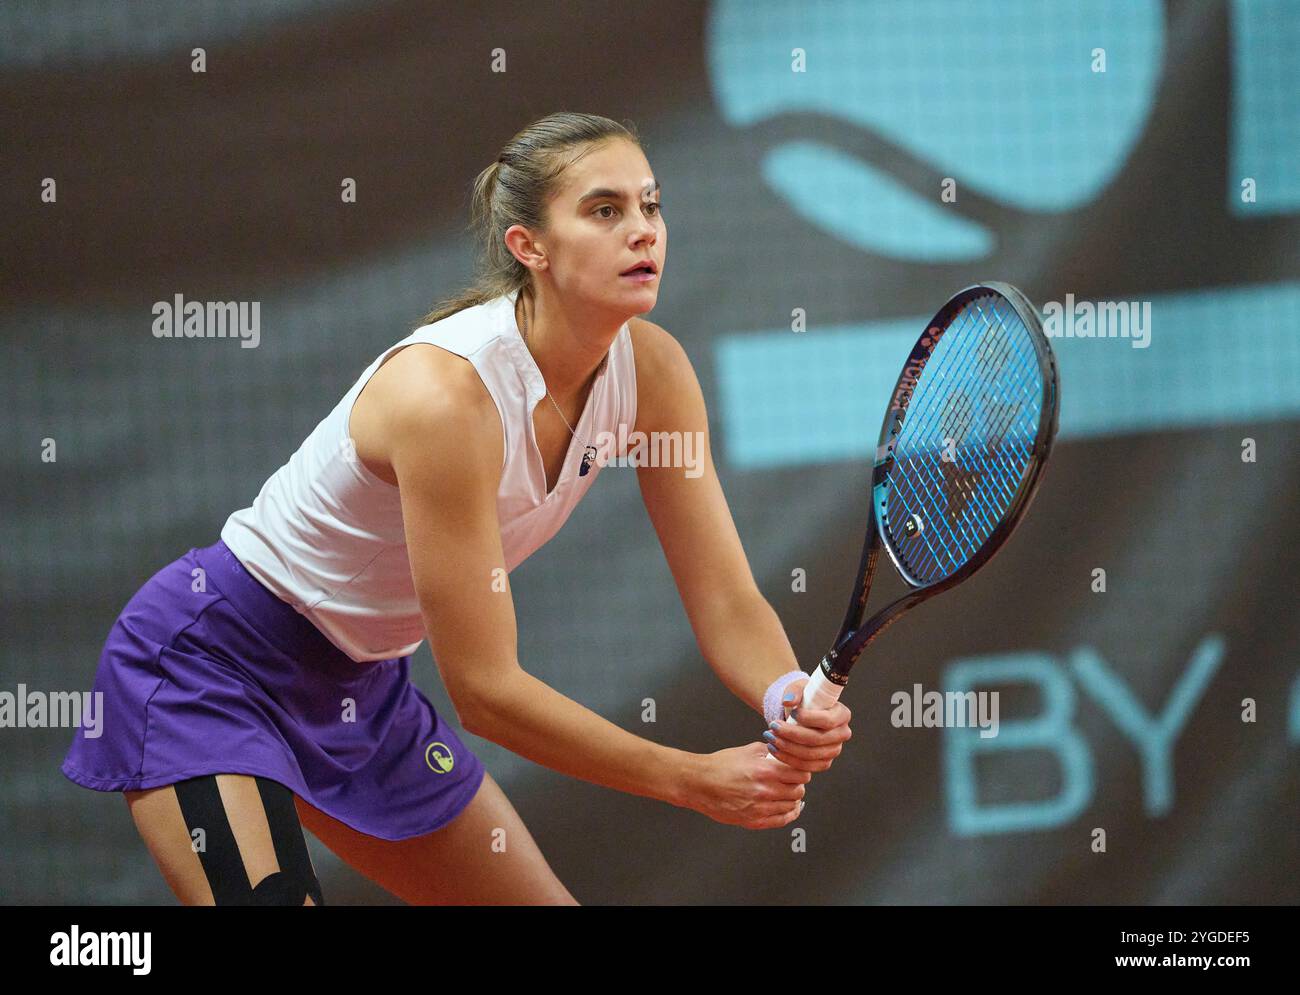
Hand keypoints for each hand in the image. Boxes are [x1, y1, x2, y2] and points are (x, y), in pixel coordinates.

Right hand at [689, 743, 810, 828]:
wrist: (698, 783)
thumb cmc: (719, 766)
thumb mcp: (747, 750)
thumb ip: (769, 751)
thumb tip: (783, 752)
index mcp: (765, 771)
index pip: (800, 774)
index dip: (802, 770)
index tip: (799, 769)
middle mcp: (764, 791)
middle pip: (798, 791)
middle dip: (798, 784)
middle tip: (793, 780)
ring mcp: (759, 809)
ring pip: (791, 806)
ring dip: (792, 799)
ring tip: (787, 792)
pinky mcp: (753, 821)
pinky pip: (781, 821)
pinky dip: (788, 814)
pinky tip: (788, 808)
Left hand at [764, 678, 851, 771]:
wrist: (800, 713)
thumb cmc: (803, 698)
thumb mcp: (799, 688)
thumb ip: (793, 691)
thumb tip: (787, 700)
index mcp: (842, 714)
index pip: (828, 720)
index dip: (809, 718)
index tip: (793, 712)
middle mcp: (842, 734)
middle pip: (818, 739)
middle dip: (792, 734)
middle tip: (773, 726)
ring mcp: (834, 751)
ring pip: (810, 754)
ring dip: (787, 747)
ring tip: (770, 737)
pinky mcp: (823, 762)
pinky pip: (806, 766)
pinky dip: (787, 759)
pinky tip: (774, 749)